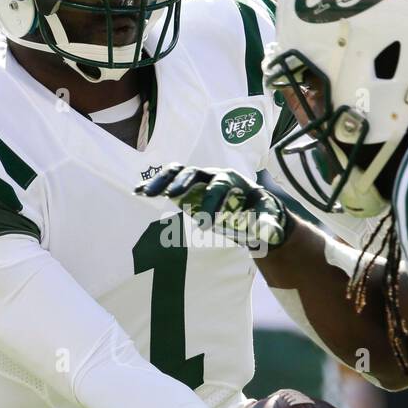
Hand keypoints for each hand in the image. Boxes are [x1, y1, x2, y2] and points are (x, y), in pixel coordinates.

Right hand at [134, 165, 293, 251]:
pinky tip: (137, 192)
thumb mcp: (267, 218)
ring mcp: (197, 180)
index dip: (211, 202)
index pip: (219, 186)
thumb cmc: (260, 212)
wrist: (251, 207)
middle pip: (194, 172)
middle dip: (183, 182)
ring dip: (161, 180)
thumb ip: (268, 225)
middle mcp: (212, 175)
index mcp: (232, 180)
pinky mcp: (186, 188)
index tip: (204, 224)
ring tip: (145, 193)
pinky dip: (154, 185)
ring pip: (177, 172)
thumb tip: (270, 234)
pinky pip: (167, 182)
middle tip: (172, 195)